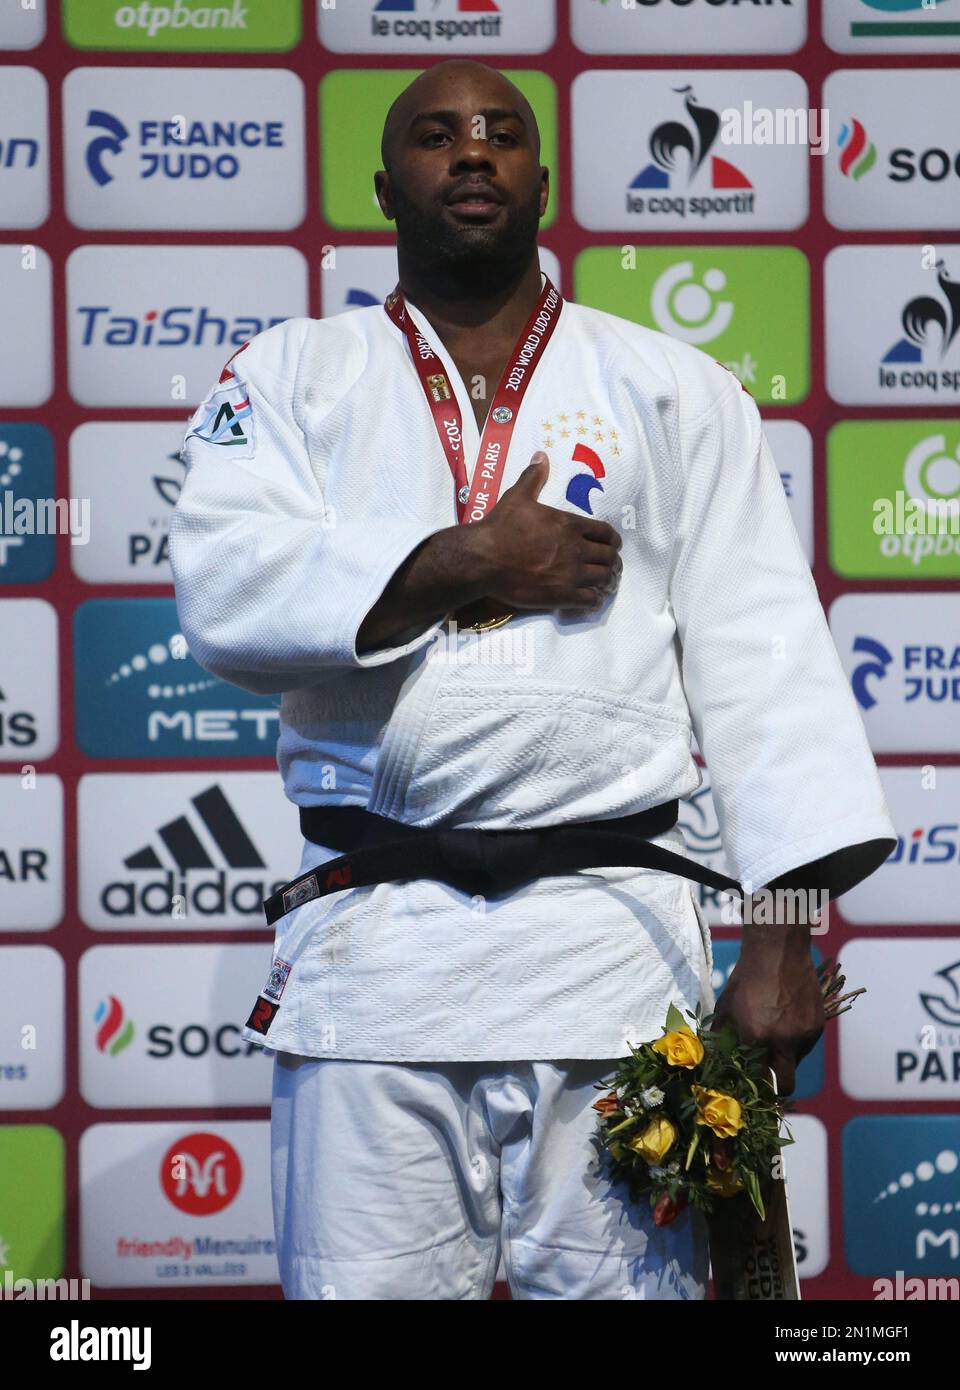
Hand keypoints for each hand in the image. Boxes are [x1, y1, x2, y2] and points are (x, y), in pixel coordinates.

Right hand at [470, 452, 622, 616]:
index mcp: (570, 525)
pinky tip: (592, 599)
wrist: (484, 558)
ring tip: (606, 584)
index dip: (612, 540)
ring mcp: (571, 574)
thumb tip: (540, 456)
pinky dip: (595, 600)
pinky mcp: (562, 595)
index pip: (606, 533)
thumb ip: (533, 477)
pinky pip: (591, 600)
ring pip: (604, 579)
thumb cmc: (500, 527)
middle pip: (609, 557)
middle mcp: (576, 549)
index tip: (612, 546)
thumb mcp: (518, 496)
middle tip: (611, 567)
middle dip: (612, 562)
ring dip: (607, 581)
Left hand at [712, 940, 824, 1096]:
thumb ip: (721, 1036)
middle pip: (784, 1084)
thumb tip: (714, 1059)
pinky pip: (807, 1046)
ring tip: (774, 1038)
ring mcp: (804, 1034)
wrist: (778, 952)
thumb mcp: (726, 1008)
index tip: (749, 1088)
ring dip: (785, 1060)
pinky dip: (796, 1044)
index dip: (752, 1086)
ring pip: (796, 1064)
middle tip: (767, 1081)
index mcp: (757, 1037)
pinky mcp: (817, 1026)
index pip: (756, 1079)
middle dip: (775, 1089)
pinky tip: (786, 1025)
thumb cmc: (746, 979)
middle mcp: (783, 1040)